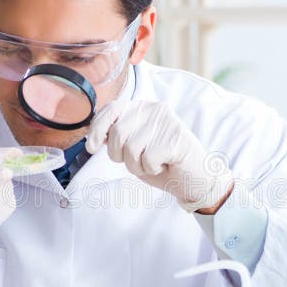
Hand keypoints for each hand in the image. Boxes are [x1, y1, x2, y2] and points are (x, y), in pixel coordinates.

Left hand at [86, 100, 233, 212]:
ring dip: (137, 166)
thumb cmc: (162, 164)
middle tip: (137, 161)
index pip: (110, 109)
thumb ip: (117, 138)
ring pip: (131, 149)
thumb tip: (92, 138)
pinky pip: (147, 159)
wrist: (195, 179)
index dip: (96, 129)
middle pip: (117, 133)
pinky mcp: (175, 138)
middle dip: (119, 155)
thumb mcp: (134, 148)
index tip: (92, 147)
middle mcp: (153, 109)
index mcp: (142, 107)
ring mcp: (166, 122)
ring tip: (153, 163)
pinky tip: (164, 165)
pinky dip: (152, 169)